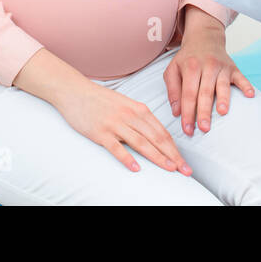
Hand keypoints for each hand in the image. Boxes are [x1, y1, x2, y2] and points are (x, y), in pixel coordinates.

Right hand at [54, 79, 193, 175]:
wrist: (75, 92)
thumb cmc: (100, 99)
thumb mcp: (125, 104)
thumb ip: (140, 118)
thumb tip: (156, 135)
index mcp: (138, 109)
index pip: (161, 132)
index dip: (175, 148)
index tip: (184, 161)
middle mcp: (130, 116)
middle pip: (156, 138)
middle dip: (172, 155)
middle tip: (185, 170)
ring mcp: (115, 124)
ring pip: (141, 143)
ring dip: (157, 157)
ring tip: (170, 169)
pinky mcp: (100, 132)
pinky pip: (116, 147)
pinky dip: (127, 158)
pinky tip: (136, 168)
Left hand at [165, 7, 254, 135]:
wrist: (204, 38)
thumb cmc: (187, 59)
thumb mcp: (173, 69)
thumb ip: (173, 90)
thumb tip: (176, 112)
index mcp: (190, 67)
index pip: (188, 93)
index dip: (187, 112)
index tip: (187, 129)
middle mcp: (207, 66)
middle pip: (205, 92)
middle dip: (204, 111)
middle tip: (204, 128)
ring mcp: (221, 67)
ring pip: (222, 85)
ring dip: (223, 99)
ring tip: (222, 112)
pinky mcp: (233, 68)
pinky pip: (241, 77)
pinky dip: (246, 86)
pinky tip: (249, 95)